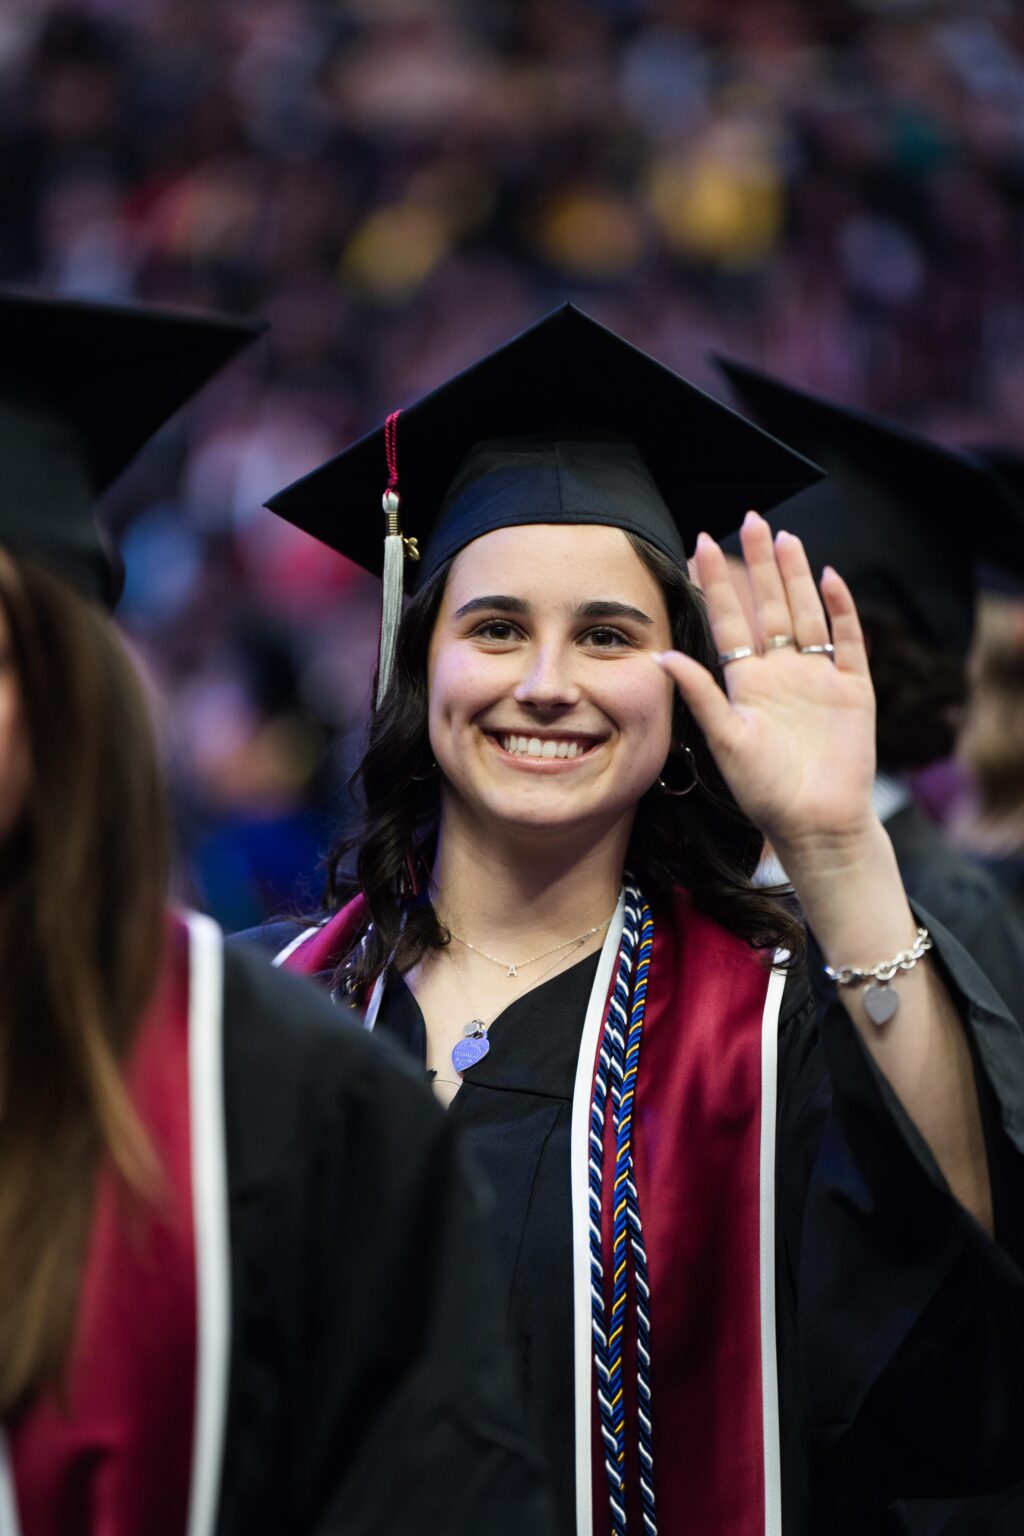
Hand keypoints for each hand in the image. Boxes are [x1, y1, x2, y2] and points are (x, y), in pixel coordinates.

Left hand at [657, 511, 877, 863]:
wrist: (816, 823)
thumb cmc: (765, 791)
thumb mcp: (724, 739)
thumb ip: (700, 695)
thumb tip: (662, 653)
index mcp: (746, 683)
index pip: (728, 621)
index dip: (715, 584)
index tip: (700, 544)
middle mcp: (781, 673)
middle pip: (769, 606)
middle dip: (759, 564)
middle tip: (749, 518)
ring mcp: (818, 678)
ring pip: (806, 614)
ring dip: (796, 577)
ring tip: (784, 537)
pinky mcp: (853, 688)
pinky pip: (848, 640)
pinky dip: (840, 609)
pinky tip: (829, 577)